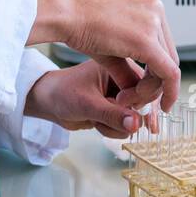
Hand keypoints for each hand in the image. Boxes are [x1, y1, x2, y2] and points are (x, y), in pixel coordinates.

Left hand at [24, 60, 156, 137]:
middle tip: (104, 117)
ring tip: (96, 120)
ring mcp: (122, 96)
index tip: (117, 106)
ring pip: (136, 120)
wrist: (49, 103)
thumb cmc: (63, 94)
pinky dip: (114, 129)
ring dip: (116, 126)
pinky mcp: (117, 109)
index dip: (136, 102)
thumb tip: (137, 124)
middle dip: (125, 118)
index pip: (145, 86)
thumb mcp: (87, 104)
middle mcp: (124, 80)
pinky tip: (98, 124)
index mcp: (120, 67)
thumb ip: (112, 115)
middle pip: (144, 105)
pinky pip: (126, 125)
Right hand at [29, 0, 179, 111]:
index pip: (164, 47)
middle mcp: (156, 12)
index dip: (157, 73)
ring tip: (125, 98)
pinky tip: (139, 99)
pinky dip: (158, 91)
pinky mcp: (147, 40)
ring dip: (150, 89)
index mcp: (150, 8)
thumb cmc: (79, 25)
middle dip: (155, 84)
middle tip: (134, 99)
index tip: (147, 90)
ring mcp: (154, 23)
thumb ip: (128, 67)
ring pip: (169, 68)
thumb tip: (137, 87)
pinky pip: (167, 73)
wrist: (64, 15)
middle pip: (169, 58)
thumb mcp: (111, 48)